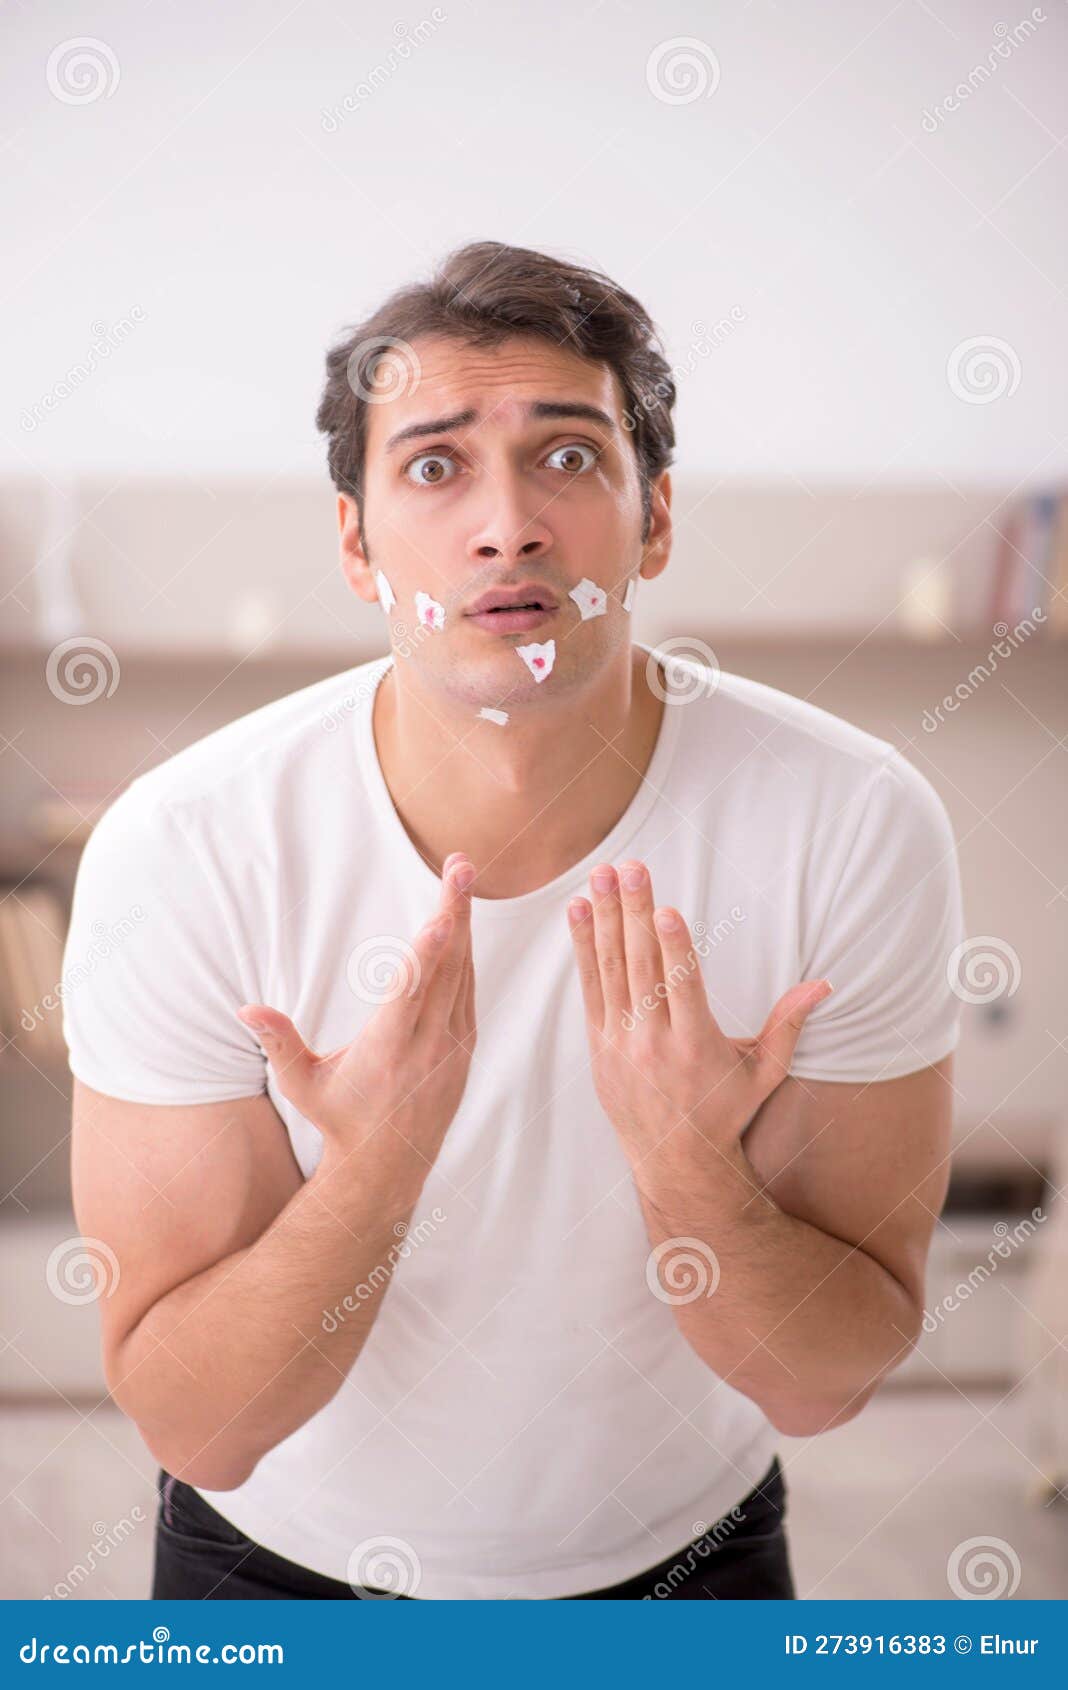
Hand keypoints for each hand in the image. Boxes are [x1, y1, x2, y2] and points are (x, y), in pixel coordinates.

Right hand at [237, 852, 476, 1196]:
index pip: (409, 996)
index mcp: (387, 1052)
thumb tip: (246, 1009)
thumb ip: (279, 1044)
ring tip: (462, 876)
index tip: (441, 920)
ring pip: (463, 975)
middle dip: (454, 914)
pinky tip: (462, 921)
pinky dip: (465, 954)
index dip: (426, 955)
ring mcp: (452, 1047)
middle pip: (446, 970)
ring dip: (463, 924)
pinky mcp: (464, 1047)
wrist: (388, 1165)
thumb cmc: (338, 1118)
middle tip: (460, 866)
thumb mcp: (302, 1086)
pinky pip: (468, 990)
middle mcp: (427, 1047)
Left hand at [566, 859, 831, 1211]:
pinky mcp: (599, 1044)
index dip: (673, 947)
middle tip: (631, 867)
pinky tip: (579, 911)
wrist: (674, 1161)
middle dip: (634, 913)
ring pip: (612, 971)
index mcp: (696, 1045)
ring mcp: (621, 1043)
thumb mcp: (764, 1072)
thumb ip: (788, 1024)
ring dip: (604, 919)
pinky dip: (584, 948)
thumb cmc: (726, 1110)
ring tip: (601, 875)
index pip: (682, 988)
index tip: (666, 909)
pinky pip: (591, 987)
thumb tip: (825, 985)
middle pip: (643, 968)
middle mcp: (653, 1043)